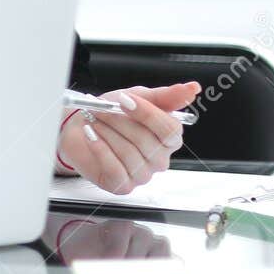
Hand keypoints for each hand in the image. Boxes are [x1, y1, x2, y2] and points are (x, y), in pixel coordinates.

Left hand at [57, 82, 199, 193]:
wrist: (80, 129)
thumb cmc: (112, 115)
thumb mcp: (137, 97)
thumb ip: (165, 96)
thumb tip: (192, 88)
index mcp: (169, 139)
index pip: (170, 130)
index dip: (147, 113)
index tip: (125, 99)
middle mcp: (159, 159)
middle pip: (146, 141)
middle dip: (119, 121)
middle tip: (101, 109)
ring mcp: (143, 175)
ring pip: (129, 154)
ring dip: (106, 133)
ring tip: (94, 121)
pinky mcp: (123, 185)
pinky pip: (115, 169)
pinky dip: (100, 149)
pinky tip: (91, 136)